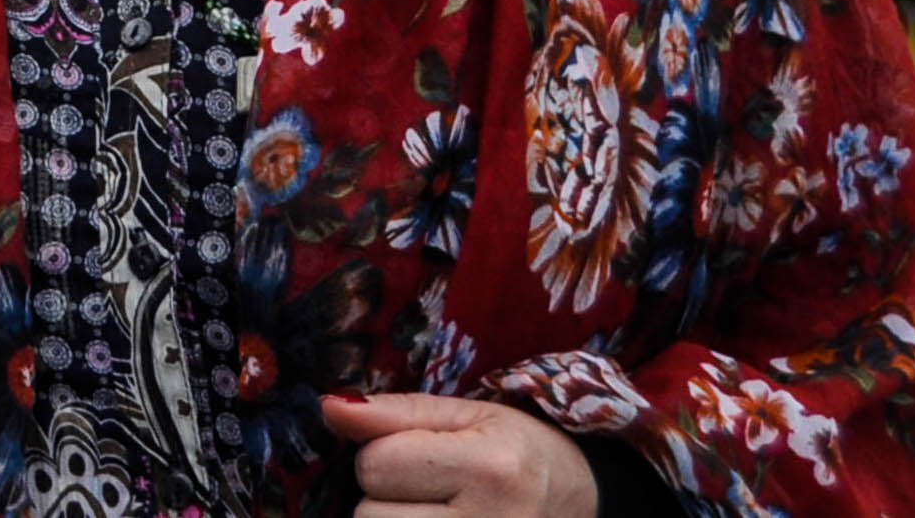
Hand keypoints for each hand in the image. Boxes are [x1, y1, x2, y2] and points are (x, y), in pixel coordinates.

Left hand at [323, 393, 598, 515]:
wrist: (586, 507)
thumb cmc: (521, 454)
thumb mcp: (468, 416)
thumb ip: (394, 413)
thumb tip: (328, 408)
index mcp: (492, 472)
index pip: (375, 466)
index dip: (384, 456)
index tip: (422, 457)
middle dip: (385, 501)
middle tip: (431, 494)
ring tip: (436, 516)